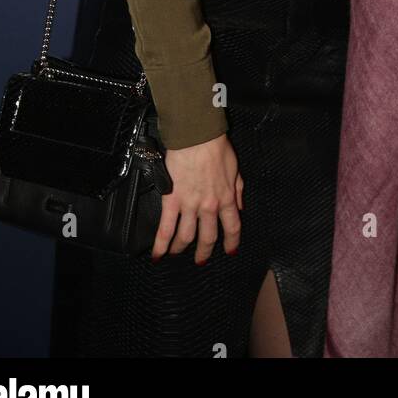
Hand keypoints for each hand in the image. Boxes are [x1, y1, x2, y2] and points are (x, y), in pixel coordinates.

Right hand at [153, 132, 243, 264]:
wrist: (197, 137)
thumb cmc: (216, 148)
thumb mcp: (235, 169)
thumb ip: (238, 191)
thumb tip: (240, 208)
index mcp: (227, 198)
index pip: (232, 227)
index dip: (232, 242)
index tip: (230, 251)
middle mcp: (209, 207)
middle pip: (208, 237)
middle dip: (204, 252)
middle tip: (200, 261)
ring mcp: (190, 205)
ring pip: (186, 236)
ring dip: (181, 248)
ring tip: (176, 254)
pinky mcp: (171, 200)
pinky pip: (166, 227)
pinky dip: (160, 244)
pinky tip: (157, 255)